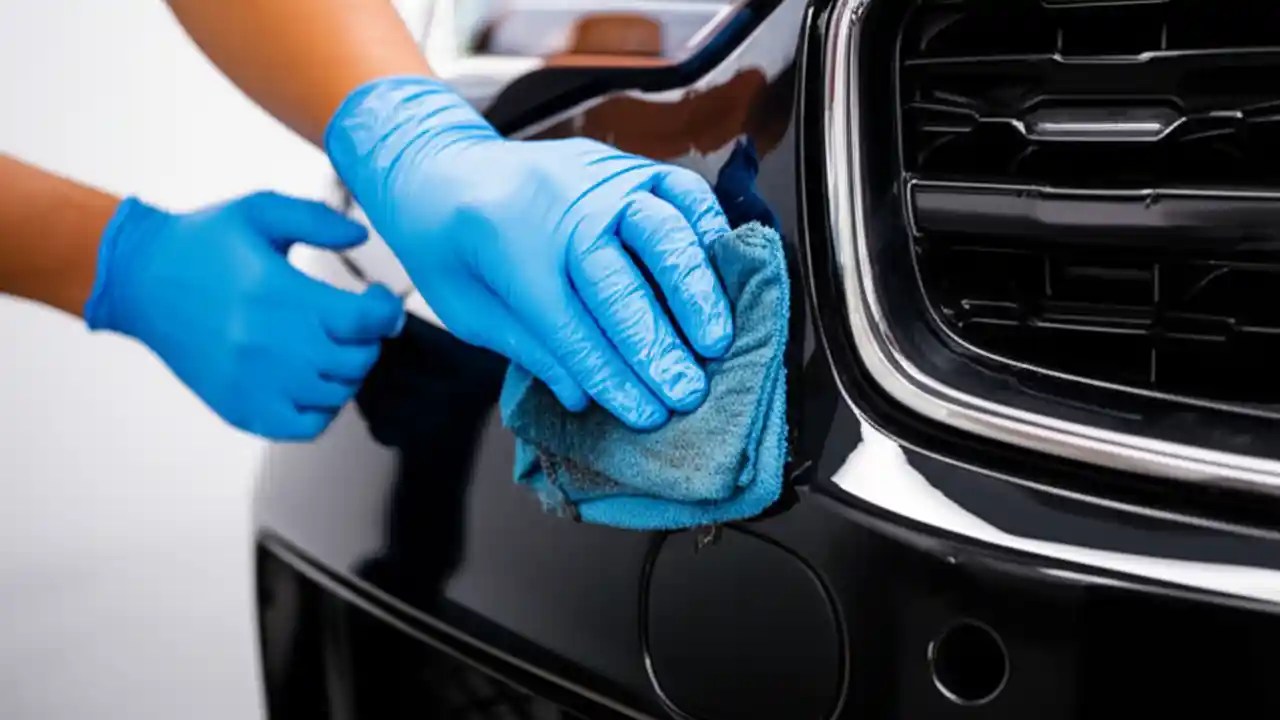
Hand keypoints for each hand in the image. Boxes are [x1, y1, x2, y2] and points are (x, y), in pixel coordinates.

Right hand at [86, 192, 404, 439]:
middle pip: (357, 360)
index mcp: (281, 295)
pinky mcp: (242, 408)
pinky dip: (323, 409)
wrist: (140, 280)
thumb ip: (316, 220)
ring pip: (337, 394)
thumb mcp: (259, 212)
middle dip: (368, 339)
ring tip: (333, 349)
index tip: (380, 301)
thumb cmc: (202, 242)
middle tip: (356, 324)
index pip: (365, 321)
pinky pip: (307, 427)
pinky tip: (313, 382)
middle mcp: (272, 345)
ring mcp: (256, 383)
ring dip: (347, 372)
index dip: (385, 311)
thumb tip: (360, 236)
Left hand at [326, 76, 733, 429]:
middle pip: (618, 281)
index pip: (568, 323)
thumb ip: (530, 347)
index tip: (644, 414)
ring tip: (716, 343)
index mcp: (503, 242)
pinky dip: (708, 233)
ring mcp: (596, 177)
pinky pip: (681, 191)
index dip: (610, 374)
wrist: (439, 165)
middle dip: (657, 345)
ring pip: (660, 231)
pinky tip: (723, 278)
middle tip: (687, 393)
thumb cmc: (448, 247)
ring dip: (694, 292)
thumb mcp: (468, 310)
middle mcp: (557, 202)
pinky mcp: (624, 164)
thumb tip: (586, 394)